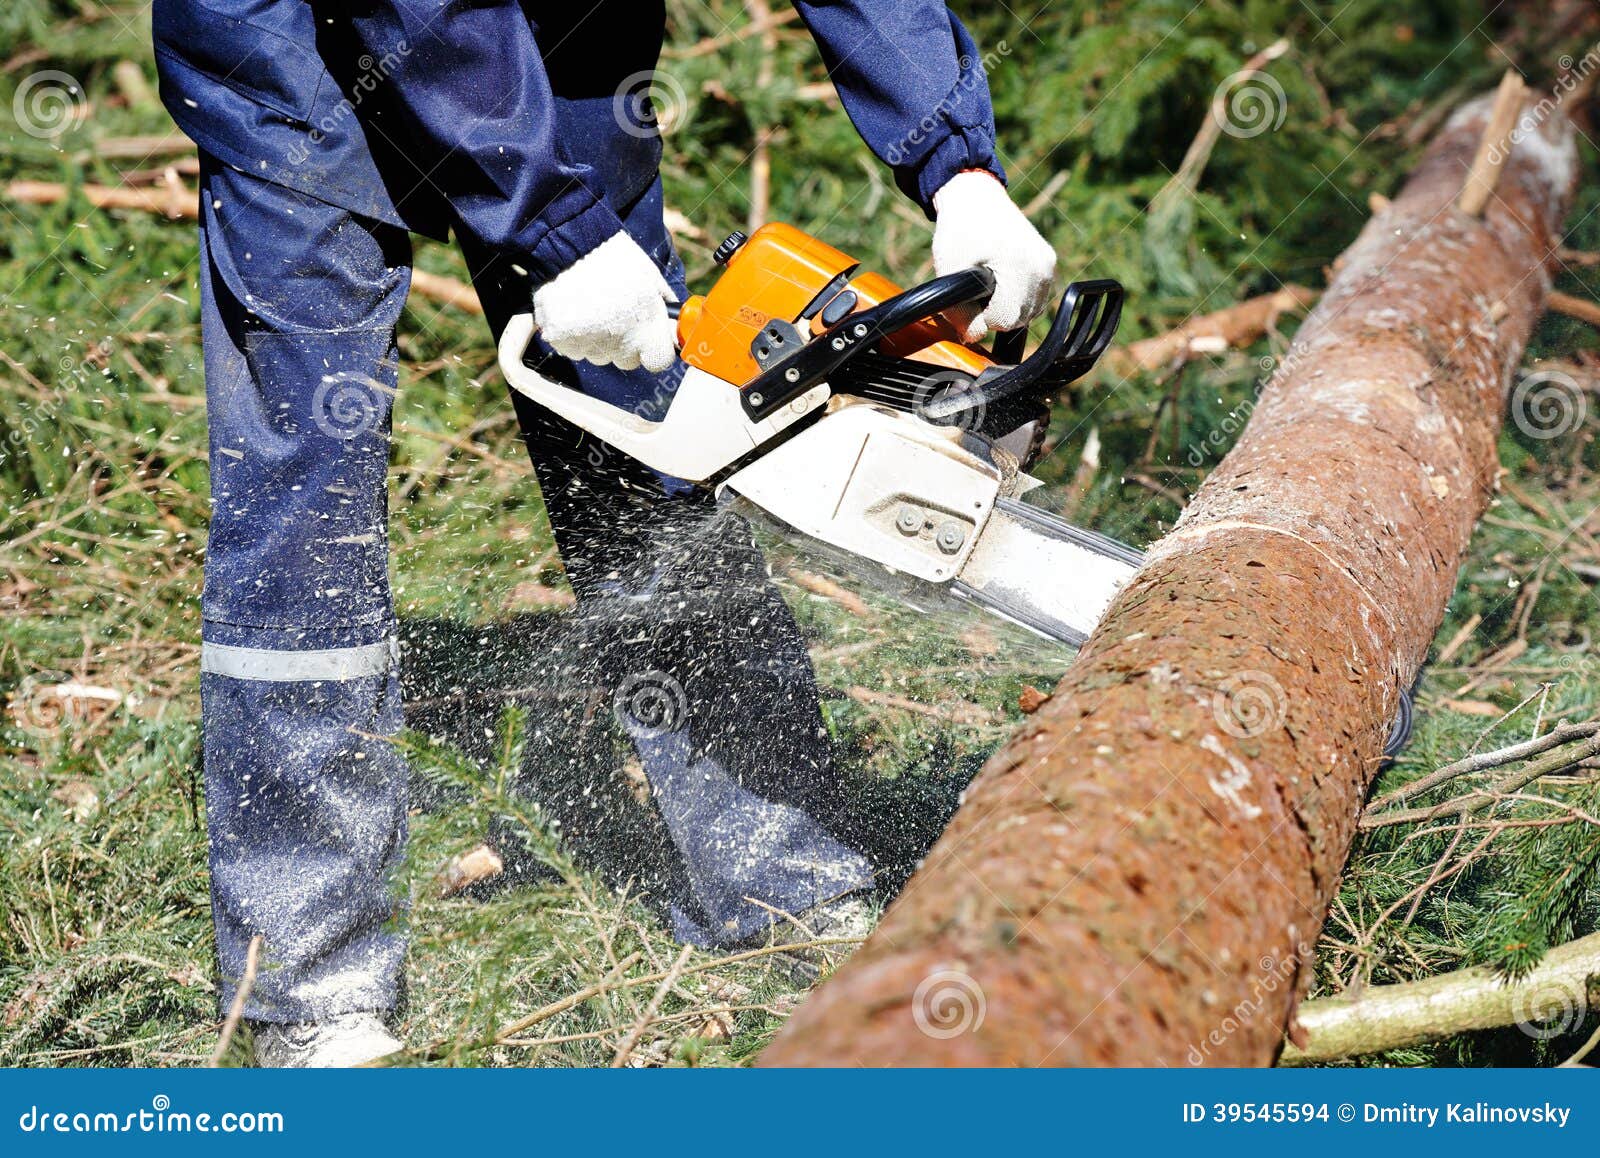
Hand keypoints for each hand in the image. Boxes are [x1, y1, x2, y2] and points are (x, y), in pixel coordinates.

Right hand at [532, 232, 676, 372]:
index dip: (655, 350)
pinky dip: (574, 336)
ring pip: (599, 355)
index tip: (649, 339)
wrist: (570, 246)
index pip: (659, 362)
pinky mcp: (562, 341)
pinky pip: (573, 348)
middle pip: (627, 361)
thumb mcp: (651, 277)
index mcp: (645, 330)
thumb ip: (663, 305)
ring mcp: (588, 345)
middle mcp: (618, 344)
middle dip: (626, 344)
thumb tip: (672, 322)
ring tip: (593, 309)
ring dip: (599, 340)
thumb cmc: (614, 258)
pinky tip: (575, 311)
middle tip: (618, 316)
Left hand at [931, 170, 1056, 342]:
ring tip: (989, 281)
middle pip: (1017, 319)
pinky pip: (1034, 298)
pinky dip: (1016, 296)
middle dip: (993, 312)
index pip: (1004, 320)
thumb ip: (957, 311)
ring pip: (1028, 312)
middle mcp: (1042, 267)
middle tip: (976, 287)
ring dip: (1005, 306)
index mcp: (1019, 267)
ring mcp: (1049, 265)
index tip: (969, 295)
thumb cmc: (959, 230)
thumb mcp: (949, 271)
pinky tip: (1001, 279)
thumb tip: (973, 338)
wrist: (975, 196)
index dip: (980, 316)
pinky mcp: (1049, 262)